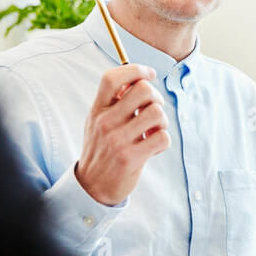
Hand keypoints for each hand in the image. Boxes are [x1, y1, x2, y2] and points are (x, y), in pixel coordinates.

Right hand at [74, 64, 170, 205]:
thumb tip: (138, 78)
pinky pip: (162, 137)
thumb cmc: (102, 149)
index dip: (135, 69)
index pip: (112, 78)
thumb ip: (114, 102)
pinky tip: (152, 146)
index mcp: (97, 110)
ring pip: (157, 113)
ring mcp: (118, 140)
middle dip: (156, 97)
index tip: (149, 74)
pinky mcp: (131, 158)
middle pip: (143, 90)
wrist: (93, 187)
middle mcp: (106, 122)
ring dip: (162, 121)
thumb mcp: (98, 122)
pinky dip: (163, 140)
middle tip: (152, 110)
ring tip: (152, 131)